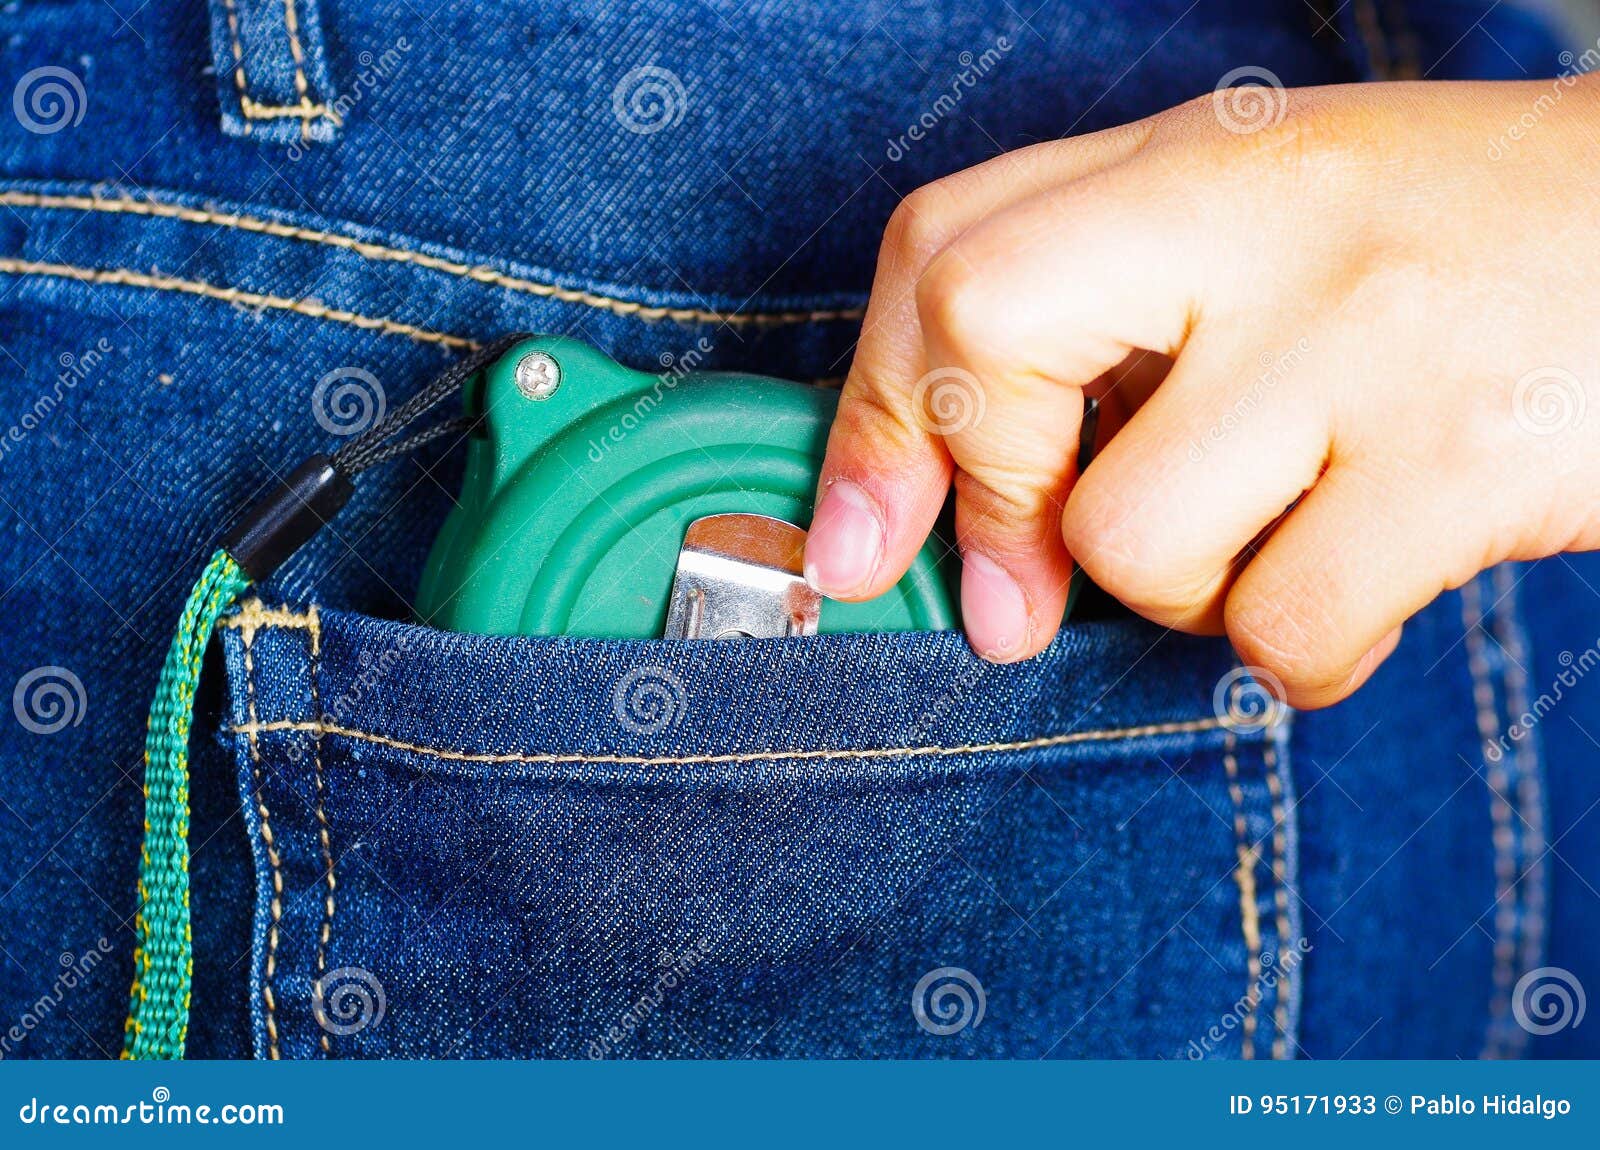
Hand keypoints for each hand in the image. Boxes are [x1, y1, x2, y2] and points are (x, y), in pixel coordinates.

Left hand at [803, 76, 1599, 706]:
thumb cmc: (1453, 258)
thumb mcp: (1260, 244)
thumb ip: (1094, 336)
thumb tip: (925, 524)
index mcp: (1196, 166)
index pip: (946, 252)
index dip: (875, 414)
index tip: (858, 543)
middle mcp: (1265, 222)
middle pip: (984, 320)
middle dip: (979, 495)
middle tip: (1022, 591)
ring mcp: (1364, 332)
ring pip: (1129, 536)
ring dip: (1183, 594)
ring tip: (1280, 538)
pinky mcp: (1464, 455)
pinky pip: (1280, 627)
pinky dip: (1298, 652)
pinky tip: (1359, 590)